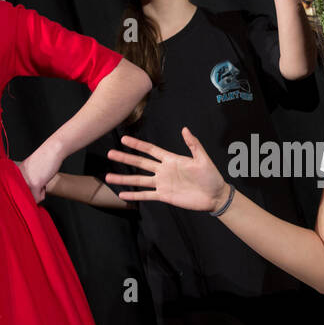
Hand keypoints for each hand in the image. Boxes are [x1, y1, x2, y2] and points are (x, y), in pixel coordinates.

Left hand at [16, 149, 57, 203]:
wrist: (52, 150)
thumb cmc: (43, 159)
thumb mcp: (29, 170)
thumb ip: (25, 180)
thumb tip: (27, 196)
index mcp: (15, 174)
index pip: (16, 192)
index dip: (25, 192)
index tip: (30, 189)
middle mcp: (17, 178)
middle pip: (23, 196)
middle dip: (32, 193)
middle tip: (38, 184)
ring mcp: (25, 182)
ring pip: (30, 198)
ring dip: (37, 194)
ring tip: (41, 182)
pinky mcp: (34, 184)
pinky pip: (37, 199)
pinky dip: (42, 196)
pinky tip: (44, 185)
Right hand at [105, 128, 228, 211]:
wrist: (214, 195)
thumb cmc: (211, 176)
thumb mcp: (203, 159)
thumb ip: (193, 145)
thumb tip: (184, 129)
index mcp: (171, 159)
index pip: (150, 150)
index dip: (137, 145)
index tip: (124, 139)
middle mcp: (163, 170)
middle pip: (140, 163)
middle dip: (125, 158)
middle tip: (110, 153)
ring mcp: (162, 183)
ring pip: (139, 180)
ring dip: (124, 178)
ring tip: (108, 177)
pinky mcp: (164, 196)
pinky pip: (146, 195)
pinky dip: (134, 195)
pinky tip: (122, 194)